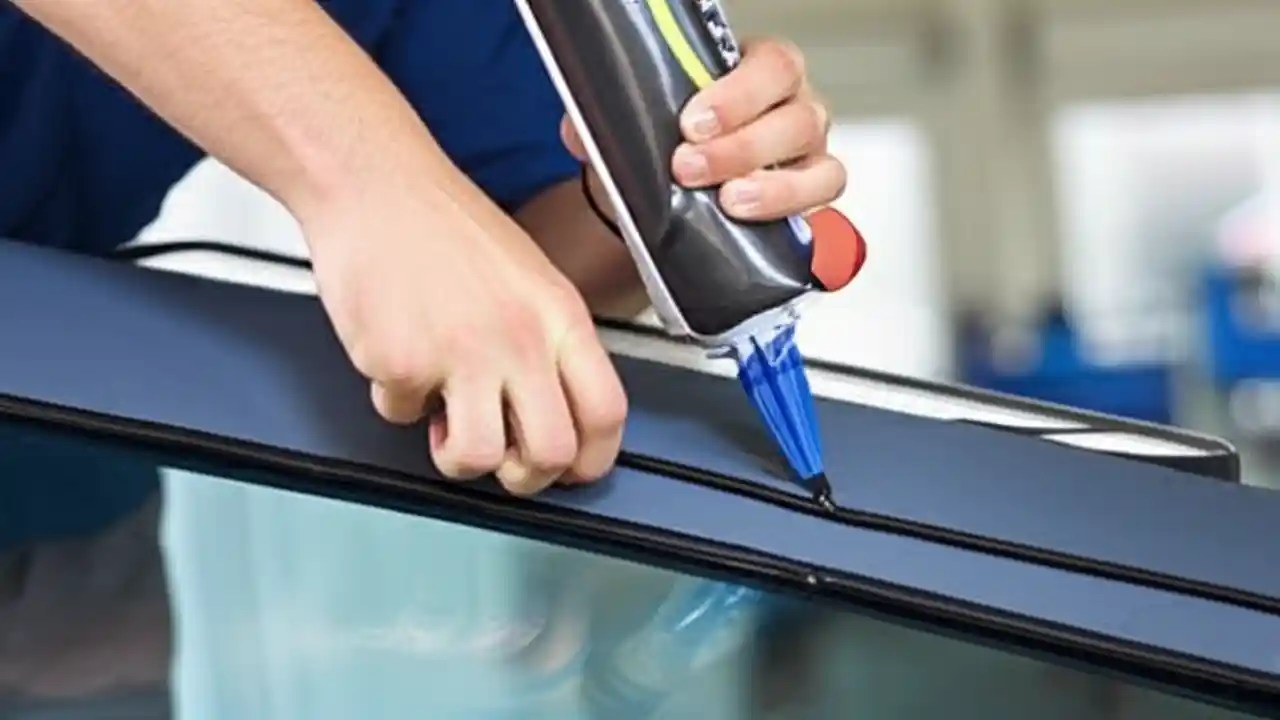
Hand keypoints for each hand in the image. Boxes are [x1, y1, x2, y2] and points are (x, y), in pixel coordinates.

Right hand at [303, 156, 627, 496]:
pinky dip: (395, 398)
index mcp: (559, 316)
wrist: (375, 184)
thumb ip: (547, 342)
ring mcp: (461, 354)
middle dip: (524, 477)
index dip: (592, 458)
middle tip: (501, 458)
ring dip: (455, 455)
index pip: (606, 411)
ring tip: (443, 419)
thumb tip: (549, 410)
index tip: (572, 468)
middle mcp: (519, 339)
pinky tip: (396, 354)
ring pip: (475, 459)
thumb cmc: (444, 225)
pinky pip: (402, 417)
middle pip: (551, 453)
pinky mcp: (401, 362)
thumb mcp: (528, 277)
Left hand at [562, 37, 845, 221]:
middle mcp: (793, 109)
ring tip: (727, 202)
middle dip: (741, 146)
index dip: (738, 95)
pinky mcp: (808, 202)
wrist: (674, 185)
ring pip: (819, 167)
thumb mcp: (642, 122)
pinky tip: (754, 224)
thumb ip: (613, 119)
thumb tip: (581, 131)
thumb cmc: (675, 139)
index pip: (773, 66)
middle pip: (799, 117)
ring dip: (771, 188)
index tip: (692, 122)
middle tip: (689, 168)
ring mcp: (807, 158)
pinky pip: (822, 211)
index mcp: (758, 73)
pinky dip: (792, 217)